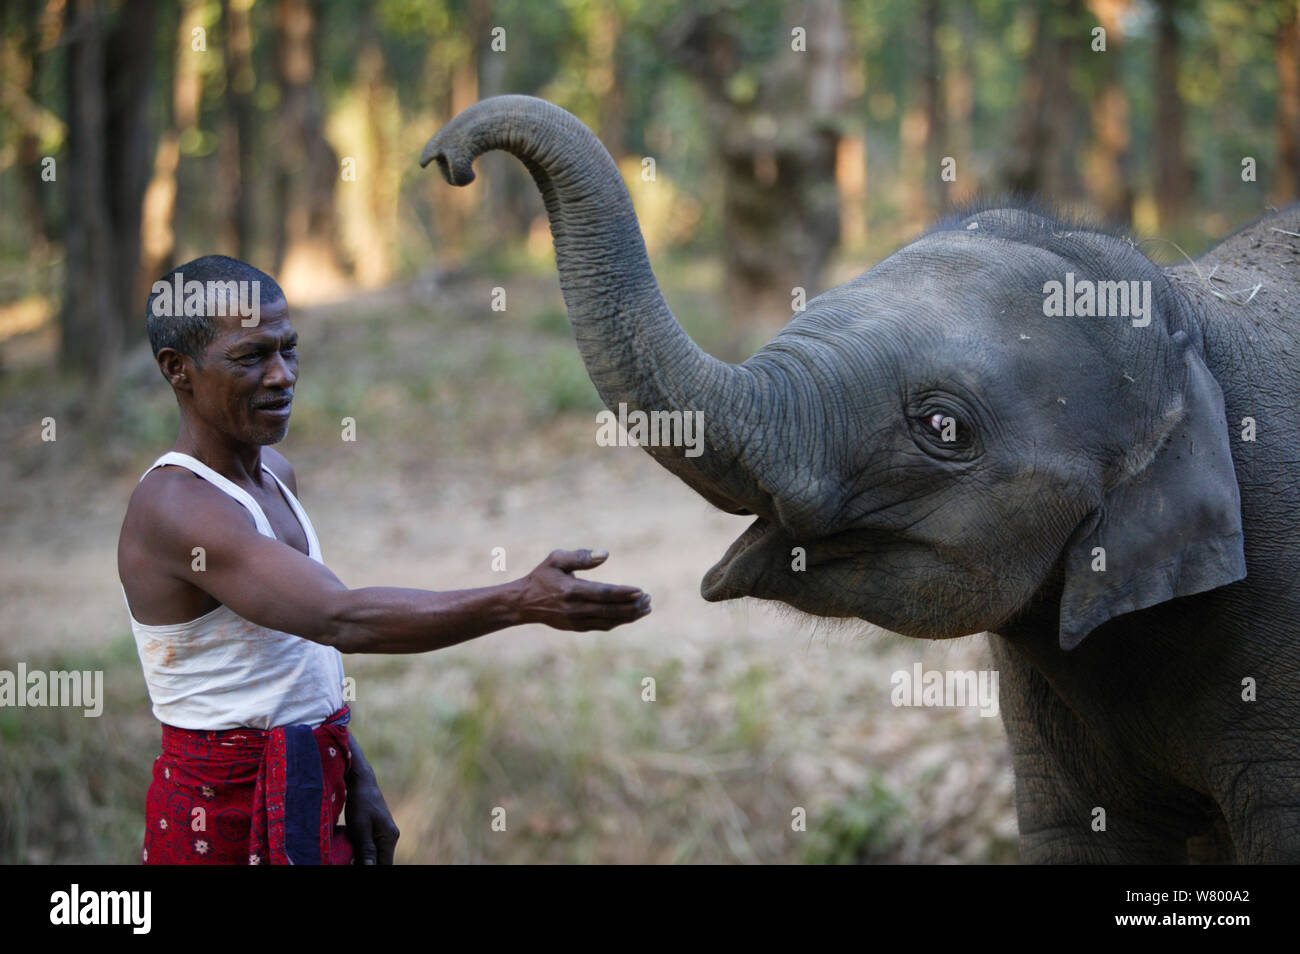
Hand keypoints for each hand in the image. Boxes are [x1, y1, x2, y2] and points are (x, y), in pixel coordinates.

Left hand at [345, 773, 399, 864]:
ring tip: (349, 854)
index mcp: (390, 838)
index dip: (371, 869)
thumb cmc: (360, 803)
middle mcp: (392, 837)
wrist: (362, 782)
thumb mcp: (360, 828)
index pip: (385, 865)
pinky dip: (363, 851)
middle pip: (381, 861)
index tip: (355, 863)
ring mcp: (386, 833)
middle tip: (349, 860)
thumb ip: (367, 850)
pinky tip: (351, 847)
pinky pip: (373, 847)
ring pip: (376, 855)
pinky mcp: (379, 830)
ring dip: (363, 858)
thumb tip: (370, 868)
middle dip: (367, 863)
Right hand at [517, 549, 650, 630]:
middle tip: (648, 599)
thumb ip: (581, 557)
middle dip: (632, 606)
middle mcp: (575, 609)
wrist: (525, 603)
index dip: (623, 593)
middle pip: (610, 610)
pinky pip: (603, 626)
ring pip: (609, 621)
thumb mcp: (556, 559)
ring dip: (629, 616)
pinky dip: (619, 621)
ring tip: (646, 608)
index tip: (640, 591)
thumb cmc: (543, 576)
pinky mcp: (577, 628)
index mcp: (570, 590)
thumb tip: (606, 554)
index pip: (603, 593)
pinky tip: (631, 615)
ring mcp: (576, 621)